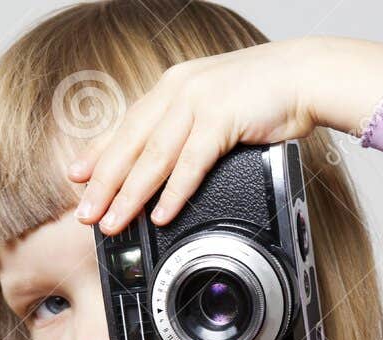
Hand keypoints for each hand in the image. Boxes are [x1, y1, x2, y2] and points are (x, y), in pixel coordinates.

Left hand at [69, 36, 382, 233]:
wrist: (305, 74)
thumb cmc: (265, 94)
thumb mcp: (217, 105)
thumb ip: (190, 127)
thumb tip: (168, 165)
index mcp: (173, 86)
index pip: (126, 125)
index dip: (98, 154)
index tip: (77, 178)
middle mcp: (178, 90)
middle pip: (131, 144)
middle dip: (104, 183)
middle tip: (86, 213)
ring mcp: (198, 102)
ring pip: (153, 157)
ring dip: (130, 194)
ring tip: (114, 221)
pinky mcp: (220, 117)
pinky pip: (190, 162)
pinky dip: (173, 191)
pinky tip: (160, 213)